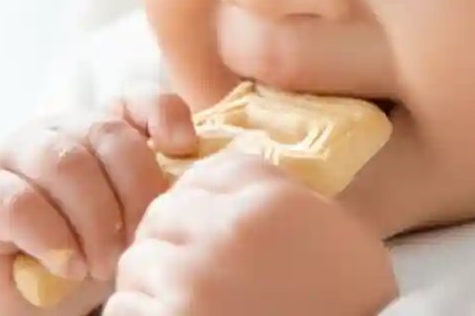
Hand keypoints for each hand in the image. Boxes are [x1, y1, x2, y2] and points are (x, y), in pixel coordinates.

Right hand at [0, 92, 196, 315]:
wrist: (21, 293)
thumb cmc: (84, 252)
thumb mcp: (127, 220)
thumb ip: (152, 190)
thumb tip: (196, 177)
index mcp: (99, 130)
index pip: (136, 100)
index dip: (163, 114)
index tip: (184, 147)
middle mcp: (59, 131)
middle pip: (108, 133)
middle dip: (136, 191)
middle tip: (141, 243)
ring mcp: (15, 156)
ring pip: (66, 163)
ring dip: (94, 220)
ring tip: (103, 265)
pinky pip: (20, 202)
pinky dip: (52, 238)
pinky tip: (67, 266)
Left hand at [105, 151, 397, 315]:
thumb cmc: (351, 305)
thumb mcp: (339, 234)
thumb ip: (283, 196)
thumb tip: (231, 182)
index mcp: (271, 202)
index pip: (206, 173)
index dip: (202, 204)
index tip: (208, 231)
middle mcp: (227, 229)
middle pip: (163, 213)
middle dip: (171, 244)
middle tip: (193, 277)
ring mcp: (192, 279)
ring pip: (136, 262)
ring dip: (152, 287)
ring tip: (185, 308)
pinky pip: (124, 310)